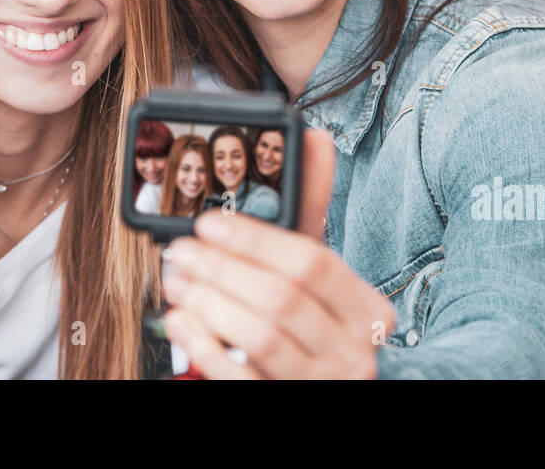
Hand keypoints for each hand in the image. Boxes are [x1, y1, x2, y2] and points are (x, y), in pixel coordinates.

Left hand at [161, 128, 394, 377]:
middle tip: (181, 250)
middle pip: (282, 298)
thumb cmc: (314, 325)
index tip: (209, 222)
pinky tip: (180, 320)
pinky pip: (241, 379)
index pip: (313, 263)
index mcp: (368, 310)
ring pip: (261, 337)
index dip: (256, 239)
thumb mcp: (317, 274)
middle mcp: (354, 352)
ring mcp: (324, 384)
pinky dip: (204, 346)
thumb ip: (310, 212)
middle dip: (223, 269)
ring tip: (177, 279)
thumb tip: (315, 138)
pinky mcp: (287, 407)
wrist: (321, 393)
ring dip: (208, 302)